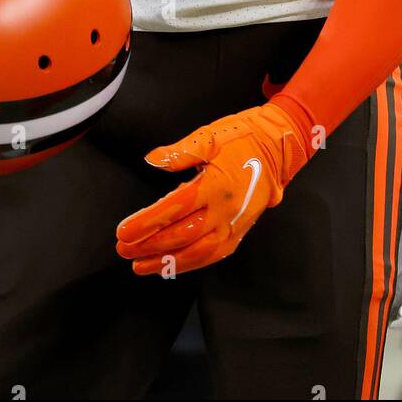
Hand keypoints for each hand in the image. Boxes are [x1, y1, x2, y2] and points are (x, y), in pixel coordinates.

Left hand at [115, 102, 308, 275]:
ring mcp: (234, 225)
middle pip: (182, 235)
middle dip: (149, 245)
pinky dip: (189, 264)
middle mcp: (225, 210)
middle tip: (123, 249)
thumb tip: (151, 159)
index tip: (123, 231)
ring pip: (197, 253)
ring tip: (140, 265)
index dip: (147, 222)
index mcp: (215, 184)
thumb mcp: (210, 136)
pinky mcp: (239, 233)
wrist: (278, 148)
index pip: (174, 209)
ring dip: (166, 261)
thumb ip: (180, 151)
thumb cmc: (241, 138)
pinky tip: (170, 265)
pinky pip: (212, 255)